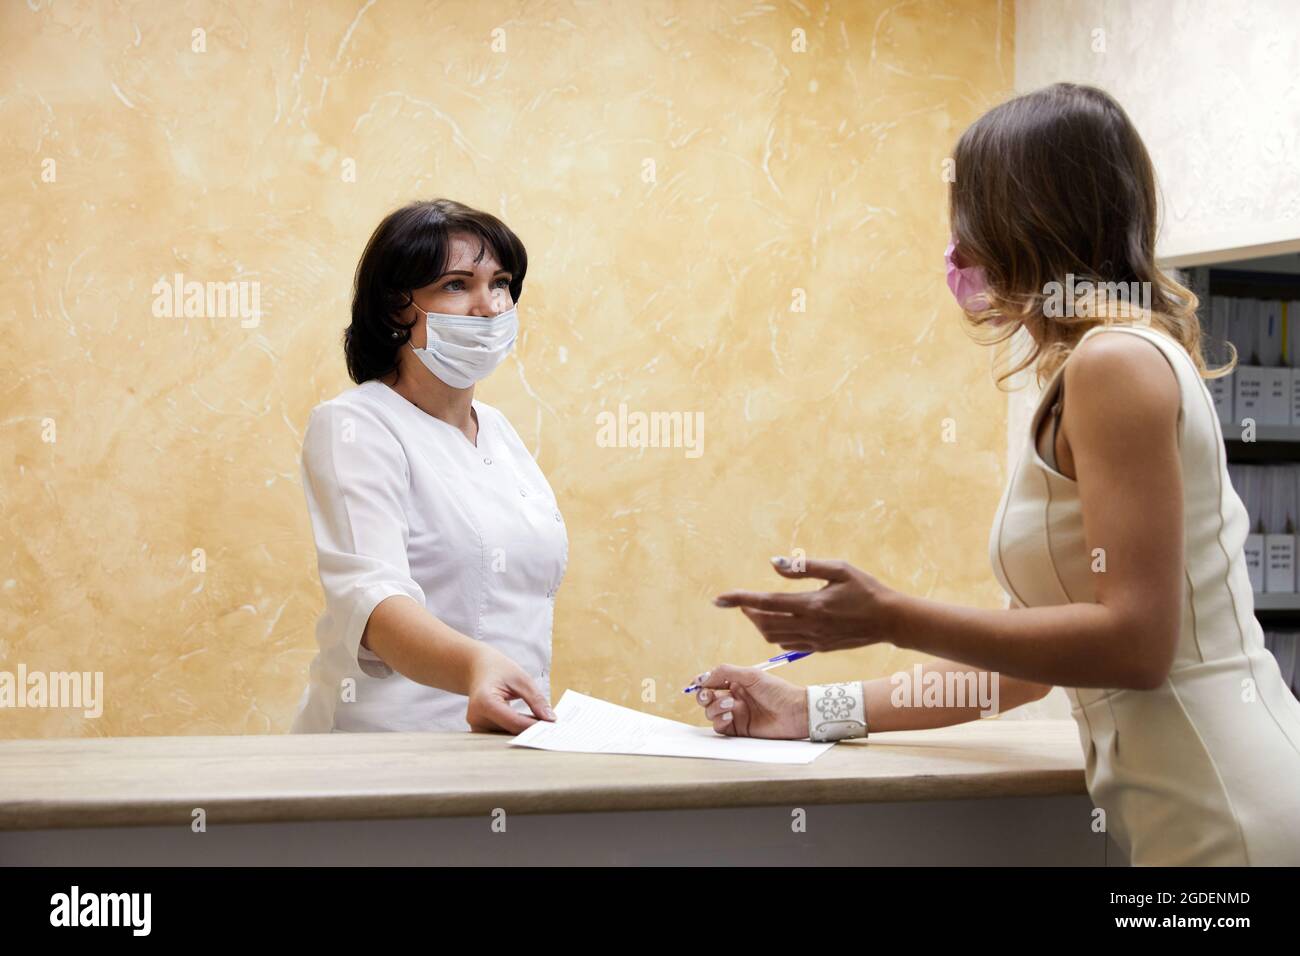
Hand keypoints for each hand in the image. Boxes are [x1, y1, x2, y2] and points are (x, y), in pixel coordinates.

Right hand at [465, 650, 555, 733]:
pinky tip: (531, 724)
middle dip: (531, 730)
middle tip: (554, 728)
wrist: (478, 668)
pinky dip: (517, 729)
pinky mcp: (480, 729)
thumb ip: (536, 700)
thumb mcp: (522, 679)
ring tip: (544, 724)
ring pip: (507, 734)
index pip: (514, 721)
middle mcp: (476, 717)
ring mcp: (477, 725)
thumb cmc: (499, 670)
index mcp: (485, 702)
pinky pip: (502, 733)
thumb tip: (550, 720)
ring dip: (525, 731)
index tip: (554, 727)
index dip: (534, 726)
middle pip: (510, 730)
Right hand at [693, 664, 808, 738]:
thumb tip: (703, 677)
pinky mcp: (739, 729)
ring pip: (710, 712)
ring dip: (714, 707)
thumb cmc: (777, 691)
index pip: (712, 681)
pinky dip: (719, 721)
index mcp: (736, 683)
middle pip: (707, 697)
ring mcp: (735, 714)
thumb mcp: (751, 675)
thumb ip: (725, 672)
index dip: (702, 682)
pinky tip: (729, 715)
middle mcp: (733, 698)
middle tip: (708, 695)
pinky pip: (719, 727)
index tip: (696, 682)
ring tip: (730, 705)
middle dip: (703, 695)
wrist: (794, 712)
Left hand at [713, 556, 906, 652]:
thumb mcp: (839, 569)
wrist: (891, 621)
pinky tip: (777, 622)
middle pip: (763, 623)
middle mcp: (809, 625)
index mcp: (811, 604)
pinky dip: (774, 634)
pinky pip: (787, 644)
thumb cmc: (867, 589)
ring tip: (756, 609)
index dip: (738, 600)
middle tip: (740, 600)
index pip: (765, 602)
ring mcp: (814, 640)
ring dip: (758, 623)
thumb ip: (803, 567)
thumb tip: (773, 563)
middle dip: (747, 611)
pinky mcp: (819, 648)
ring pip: (772, 636)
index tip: (718, 599)